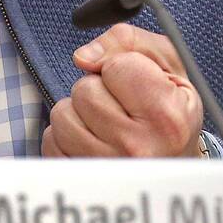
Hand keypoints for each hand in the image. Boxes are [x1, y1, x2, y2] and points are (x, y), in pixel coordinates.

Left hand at [43, 22, 203, 157]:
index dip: (122, 67)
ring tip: (105, 122)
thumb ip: (127, 41)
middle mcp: (137, 147)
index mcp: (166, 116)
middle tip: (122, 106)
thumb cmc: (169, 110)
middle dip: (99, 89)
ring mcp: (106, 169)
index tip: (137, 84)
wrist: (172, 163)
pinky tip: (92, 140)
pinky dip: (66, 135)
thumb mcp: (167, 66)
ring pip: (63, 114)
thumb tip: (83, 57)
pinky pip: (50, 141)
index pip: (116, 66)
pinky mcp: (80, 181)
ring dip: (79, 112)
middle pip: (84, 90)